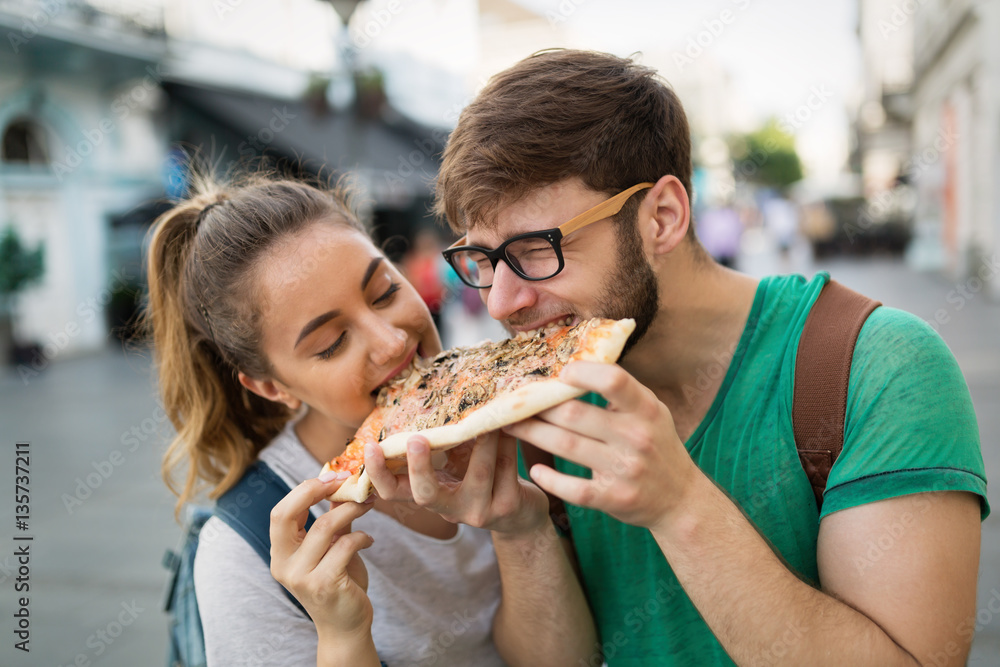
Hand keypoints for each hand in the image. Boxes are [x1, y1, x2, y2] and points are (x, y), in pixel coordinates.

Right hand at [269, 475, 375, 636]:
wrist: (346, 625)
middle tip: (344, 481)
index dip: (304, 489)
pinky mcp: (323, 584)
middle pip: (286, 514)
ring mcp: (301, 577)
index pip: (280, 512)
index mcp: (280, 553)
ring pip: (323, 527)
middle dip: (314, 491)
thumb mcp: (331, 547)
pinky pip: (344, 545)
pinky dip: (361, 536)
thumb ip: (332, 519)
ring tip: (367, 506)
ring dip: (351, 510)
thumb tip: (340, 485)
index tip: (332, 476)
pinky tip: (370, 540)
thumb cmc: (338, 581)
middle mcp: (284, 565)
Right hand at [365, 430, 549, 535]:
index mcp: (429, 495)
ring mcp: (478, 510)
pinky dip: (506, 442)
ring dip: (482, 441)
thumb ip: (441, 443)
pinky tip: (509, 424)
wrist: (521, 513)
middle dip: (420, 467)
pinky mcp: (507, 506)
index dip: (377, 473)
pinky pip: (505, 468)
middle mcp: (449, 510)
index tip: (370, 446)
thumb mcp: (455, 463)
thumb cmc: (480, 476)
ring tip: (484, 417)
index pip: (392, 492)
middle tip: (416, 440)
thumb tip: (428, 399)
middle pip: (425, 495)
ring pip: (478, 473)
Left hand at [502, 361, 699, 529]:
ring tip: (511, 426)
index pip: (613, 380)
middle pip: (574, 414)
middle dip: (539, 407)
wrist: (680, 499)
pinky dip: (550, 478)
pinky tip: (535, 469)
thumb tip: (573, 364)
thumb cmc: (657, 445)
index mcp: (646, 409)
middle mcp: (636, 437)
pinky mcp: (614, 498)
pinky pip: (573, 488)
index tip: (559, 372)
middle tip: (515, 401)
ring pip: (566, 446)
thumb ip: (621, 391)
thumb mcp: (651, 411)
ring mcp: (625, 470)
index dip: (582, 373)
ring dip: (532, 434)